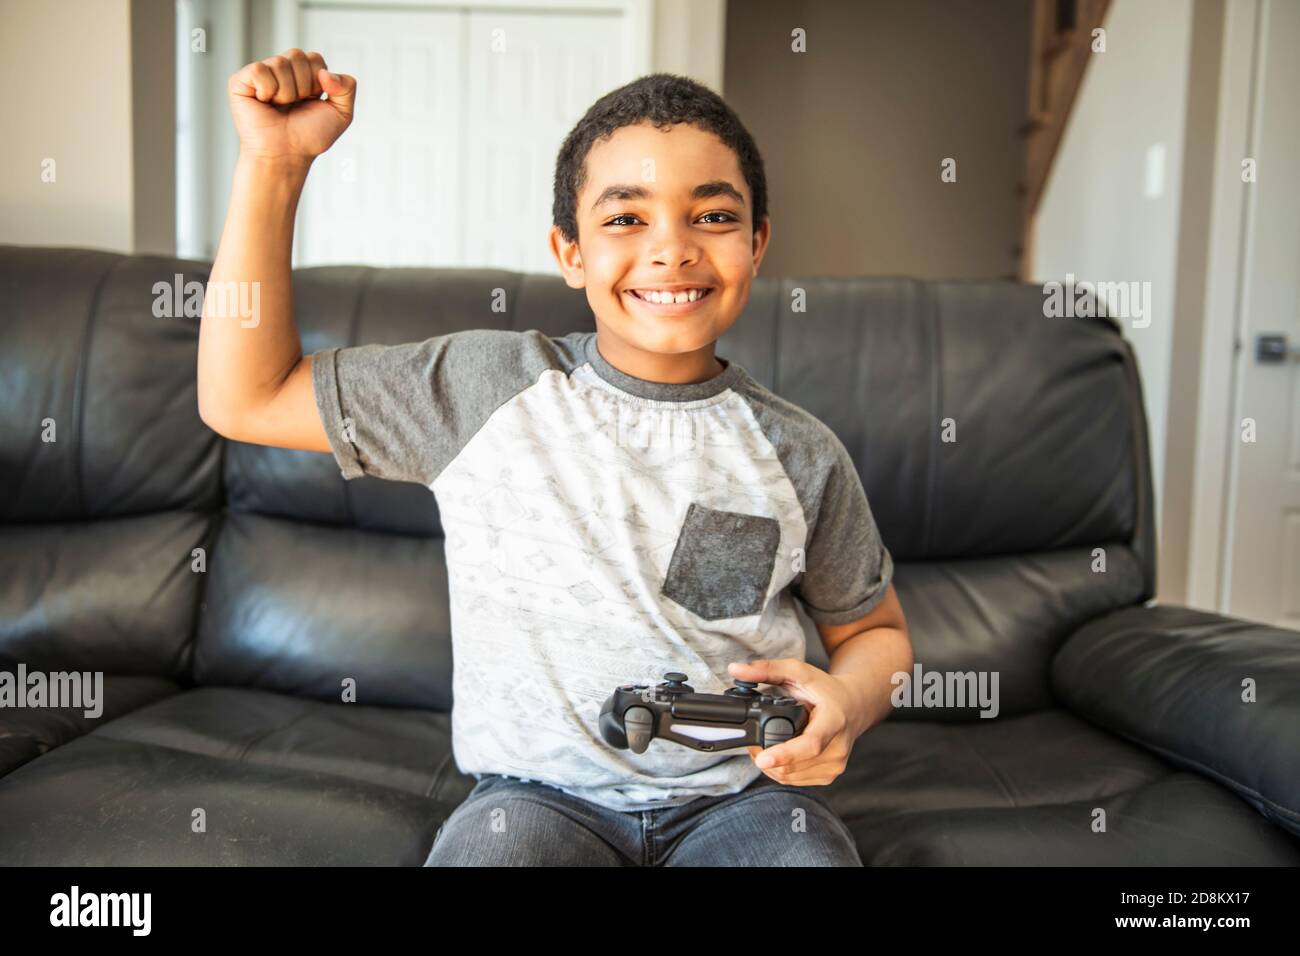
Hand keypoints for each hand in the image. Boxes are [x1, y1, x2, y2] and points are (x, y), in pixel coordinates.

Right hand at [227, 48, 355, 162]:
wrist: (286, 155)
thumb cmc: (309, 137)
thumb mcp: (341, 113)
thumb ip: (347, 87)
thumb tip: (325, 72)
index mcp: (302, 74)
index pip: (315, 58)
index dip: (318, 82)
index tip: (311, 101)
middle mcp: (281, 70)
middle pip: (298, 55)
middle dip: (303, 85)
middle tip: (294, 105)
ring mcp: (260, 74)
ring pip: (280, 62)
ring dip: (286, 92)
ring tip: (279, 107)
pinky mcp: (240, 81)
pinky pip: (259, 69)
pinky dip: (267, 90)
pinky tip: (264, 103)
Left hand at [729, 659, 859, 785]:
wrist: (854, 707)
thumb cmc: (826, 690)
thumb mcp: (799, 672)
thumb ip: (767, 670)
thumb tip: (735, 669)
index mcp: (834, 721)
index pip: (810, 744)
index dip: (785, 753)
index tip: (762, 758)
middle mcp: (838, 747)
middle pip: (793, 764)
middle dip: (766, 757)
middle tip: (752, 743)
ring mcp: (835, 765)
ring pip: (790, 776)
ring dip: (771, 766)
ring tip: (766, 746)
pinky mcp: (830, 776)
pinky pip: (796, 780)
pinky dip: (781, 771)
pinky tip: (780, 755)